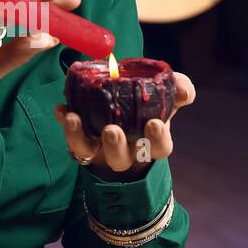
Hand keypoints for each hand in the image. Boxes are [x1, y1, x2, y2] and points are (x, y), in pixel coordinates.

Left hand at [53, 72, 195, 180]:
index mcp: (150, 142)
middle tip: (112, 129)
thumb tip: (185, 91)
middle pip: (121, 158)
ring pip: (91, 153)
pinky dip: (66, 125)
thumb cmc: (146, 105)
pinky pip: (71, 139)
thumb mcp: (164, 95)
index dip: (157, 139)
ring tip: (75, 118)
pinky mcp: (81, 143)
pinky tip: (62, 110)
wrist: (121, 105)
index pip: (159, 148)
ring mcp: (100, 149)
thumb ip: (178, 90)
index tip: (154, 123)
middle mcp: (126, 151)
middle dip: (116, 145)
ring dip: (81, 137)